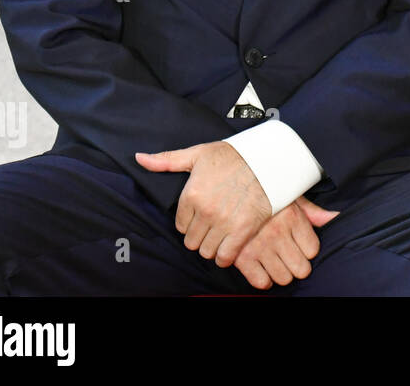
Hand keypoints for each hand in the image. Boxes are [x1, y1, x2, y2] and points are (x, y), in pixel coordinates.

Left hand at [136, 142, 271, 266]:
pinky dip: (225, 256)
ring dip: (212, 246)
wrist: (269, 159)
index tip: (201, 216)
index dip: (190, 222)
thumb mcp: (198, 153)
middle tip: (211, 226)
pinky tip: (229, 246)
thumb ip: (167, 160)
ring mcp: (224, 222)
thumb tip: (140, 158)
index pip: (179, 225)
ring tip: (220, 235)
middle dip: (199, 235)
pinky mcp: (242, 230)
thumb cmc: (235, 155)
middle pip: (191, 241)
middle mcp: (205, 211)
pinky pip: (225, 257)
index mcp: (191, 194)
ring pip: (206, 251)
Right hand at [234, 197, 339, 289]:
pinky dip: (263, 280)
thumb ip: (313, 212)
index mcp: (292, 217)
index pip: (313, 250)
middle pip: (301, 269)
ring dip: (281, 274)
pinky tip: (261, 268)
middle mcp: (277, 233)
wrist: (228, 195)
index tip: (299, 245)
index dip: (308, 250)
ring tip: (275, 262)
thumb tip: (335, 217)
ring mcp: (259, 246)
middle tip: (288, 257)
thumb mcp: (291, 198)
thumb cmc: (265, 199)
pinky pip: (261, 282)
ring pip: (283, 278)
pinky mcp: (241, 258)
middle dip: (297, 265)